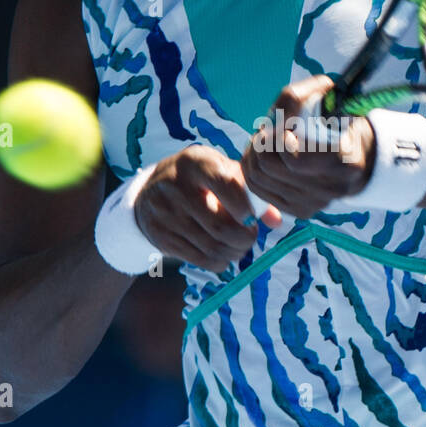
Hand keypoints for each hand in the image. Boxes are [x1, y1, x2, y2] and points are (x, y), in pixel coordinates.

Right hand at [134, 146, 280, 273]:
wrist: (150, 191)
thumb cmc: (199, 180)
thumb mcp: (220, 171)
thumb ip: (249, 190)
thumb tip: (275, 220)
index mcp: (195, 163)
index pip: (224, 184)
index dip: (243, 206)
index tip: (251, 217)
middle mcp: (176, 186)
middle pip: (220, 225)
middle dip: (244, 237)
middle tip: (250, 236)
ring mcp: (165, 213)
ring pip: (212, 246)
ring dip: (234, 253)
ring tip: (239, 246)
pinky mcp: (160, 236)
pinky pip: (199, 259)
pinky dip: (219, 262)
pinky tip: (223, 256)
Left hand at [241, 76, 376, 220]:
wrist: (359, 154)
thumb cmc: (339, 120)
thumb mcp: (325, 96)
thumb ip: (294, 99)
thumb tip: (269, 121)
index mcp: (345, 161)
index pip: (294, 160)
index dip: (279, 140)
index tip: (285, 127)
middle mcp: (331, 188)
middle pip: (268, 168)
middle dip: (260, 144)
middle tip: (267, 132)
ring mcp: (316, 204)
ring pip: (258, 180)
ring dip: (253, 156)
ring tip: (264, 142)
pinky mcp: (301, 211)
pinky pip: (259, 192)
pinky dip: (254, 171)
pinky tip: (265, 158)